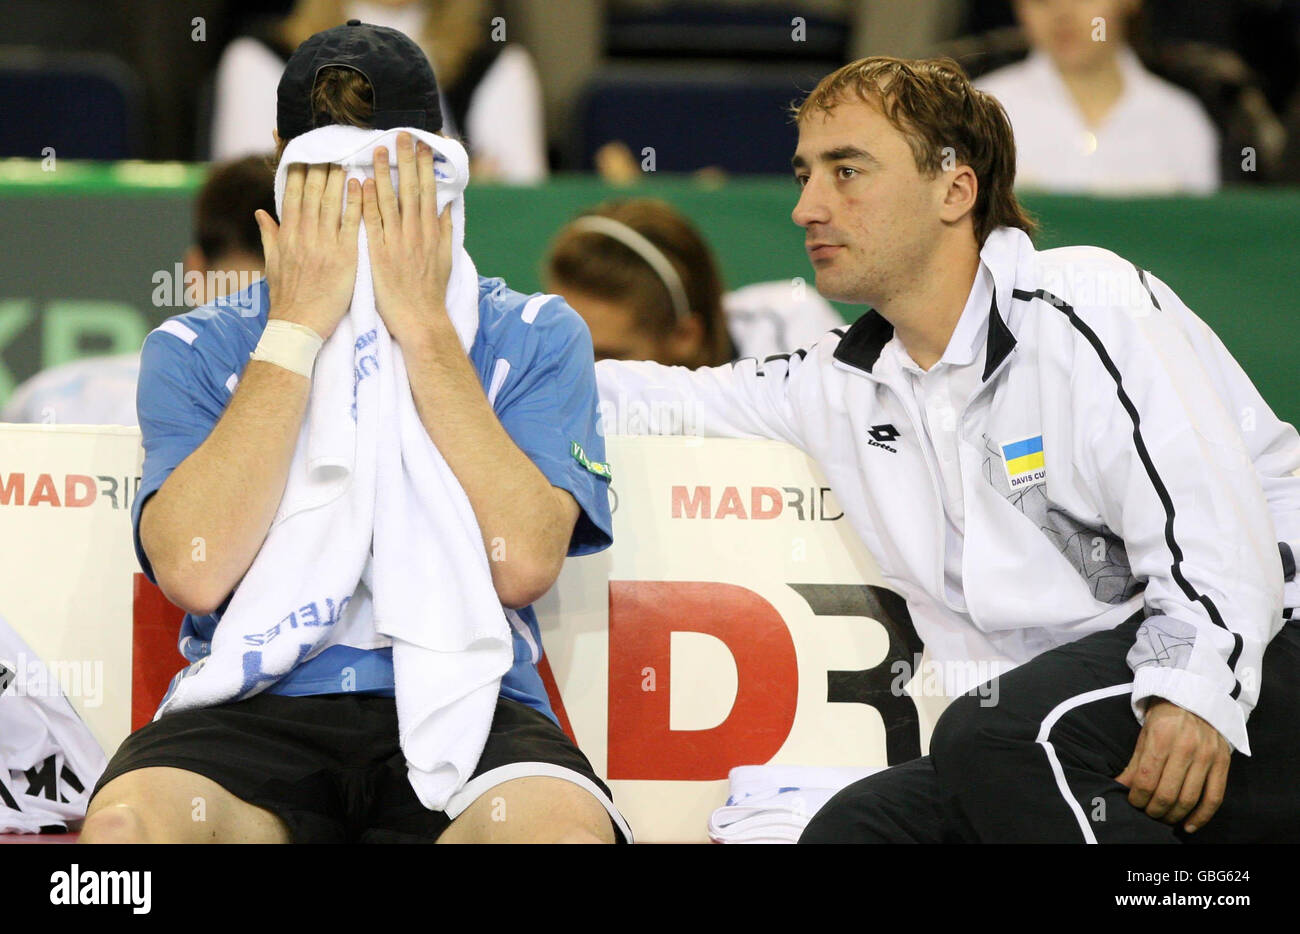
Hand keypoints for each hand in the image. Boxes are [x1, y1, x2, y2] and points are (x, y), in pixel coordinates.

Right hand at [254, 163, 360, 340]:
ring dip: (337, 177)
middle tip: (331, 146)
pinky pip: (350, 224)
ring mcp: (323, 245)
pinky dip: (353, 202)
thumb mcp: (273, 265)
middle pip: (311, 192)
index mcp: (287, 235)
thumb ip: (269, 236)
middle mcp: (303, 235)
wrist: (297, 326)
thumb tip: (260, 212)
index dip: (300, 172)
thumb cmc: (287, 298)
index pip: (293, 195)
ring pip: (329, 202)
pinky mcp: (343, 257)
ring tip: (346, 156)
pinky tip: (359, 184)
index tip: (307, 153)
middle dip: (320, 167)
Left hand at [361, 132, 453, 349]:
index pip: (429, 192)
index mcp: (432, 233)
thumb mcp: (446, 259)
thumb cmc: (431, 292)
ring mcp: (397, 242)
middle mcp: (416, 233)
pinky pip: (373, 223)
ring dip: (384, 173)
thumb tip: (448, 206)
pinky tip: (362, 183)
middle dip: (407, 161)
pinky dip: (368, 202)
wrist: (421, 320)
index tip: (423, 145)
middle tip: (401, 135)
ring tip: (378, 150)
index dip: (426, 167)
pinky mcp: (379, 254)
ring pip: (390, 200)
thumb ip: (446, 230)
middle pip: (411, 189)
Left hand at [1115, 698, 1231, 832]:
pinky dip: (1201, 816)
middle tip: (1146, 813)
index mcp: (1162, 737)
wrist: (1198, 697)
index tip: (1132, 802)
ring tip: (1162, 818)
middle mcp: (1186, 747)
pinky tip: (1188, 825)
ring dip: (1173, 815)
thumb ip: (1134, 763)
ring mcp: (1207, 756)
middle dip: (1153, 810)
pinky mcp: (1223, 763)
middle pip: (1167, 793)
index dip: (1137, 797)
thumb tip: (1118, 786)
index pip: (1146, 779)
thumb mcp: (1145, 734)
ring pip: (1189, 799)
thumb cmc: (1166, 717)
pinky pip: (1214, 798)